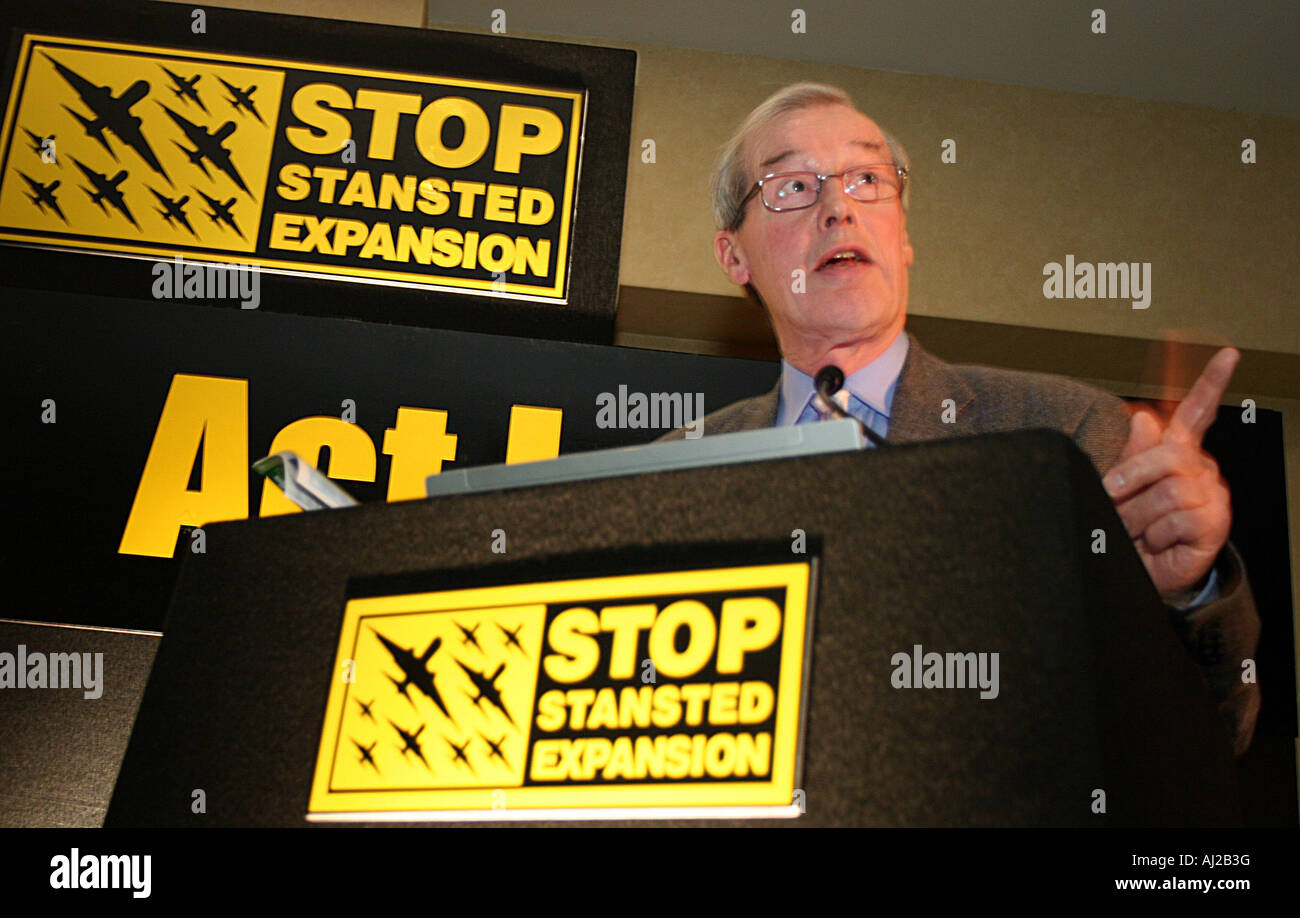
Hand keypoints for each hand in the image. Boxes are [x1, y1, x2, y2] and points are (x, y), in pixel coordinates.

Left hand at [1102, 348, 1237, 601]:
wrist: (1146, 572)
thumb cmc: (1134, 528)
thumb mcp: (1124, 488)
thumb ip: (1132, 454)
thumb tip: (1141, 417)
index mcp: (1180, 453)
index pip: (1197, 413)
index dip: (1212, 384)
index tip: (1228, 354)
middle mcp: (1201, 470)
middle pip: (1168, 456)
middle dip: (1130, 475)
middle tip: (1109, 495)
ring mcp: (1212, 496)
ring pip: (1168, 491)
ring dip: (1138, 514)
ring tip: (1135, 530)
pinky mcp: (1214, 522)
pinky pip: (1176, 518)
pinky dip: (1155, 534)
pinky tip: (1157, 542)